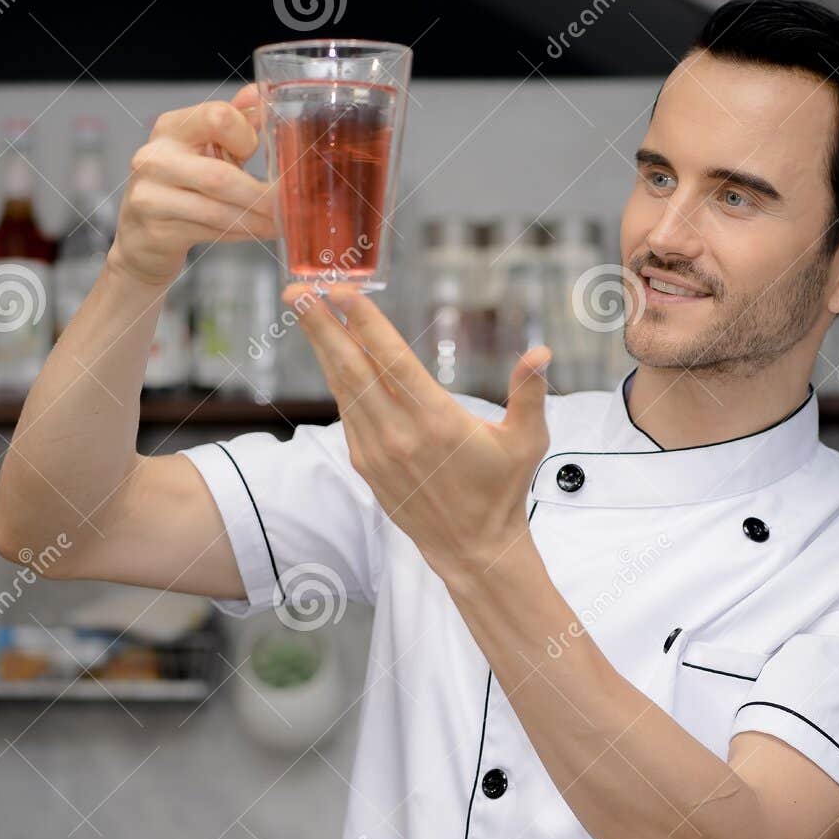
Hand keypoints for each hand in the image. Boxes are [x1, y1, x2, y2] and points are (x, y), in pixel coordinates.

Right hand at [108, 85, 277, 286]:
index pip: (218, 117)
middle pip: (220, 176)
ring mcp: (150, 195)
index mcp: (172, 127)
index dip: (248, 137)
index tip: (261, 153)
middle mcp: (155, 157)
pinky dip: (241, 234)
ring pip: (218, 210)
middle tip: (290, 205)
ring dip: (257, 220)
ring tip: (281, 224)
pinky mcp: (156, 230)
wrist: (141, 235)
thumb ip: (233, 120)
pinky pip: (210, 232)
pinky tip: (256, 232)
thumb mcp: (202, 146)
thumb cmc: (179, 185)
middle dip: (262, 196)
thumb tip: (262, 93)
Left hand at [285, 283, 552, 581]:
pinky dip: (338, 379)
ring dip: (323, 347)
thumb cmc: (502, 490)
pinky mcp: (366, 464)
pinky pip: (347, 412)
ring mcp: (377, 451)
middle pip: (352, 369)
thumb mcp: (527, 441)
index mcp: (437, 422)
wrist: (472, 547)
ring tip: (304, 311)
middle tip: (297, 291)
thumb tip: (541, 352)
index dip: (365, 324)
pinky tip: (332, 355)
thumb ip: (529, 393)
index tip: (344, 293)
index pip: (392, 362)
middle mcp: (400, 434)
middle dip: (322, 327)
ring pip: (343, 388)